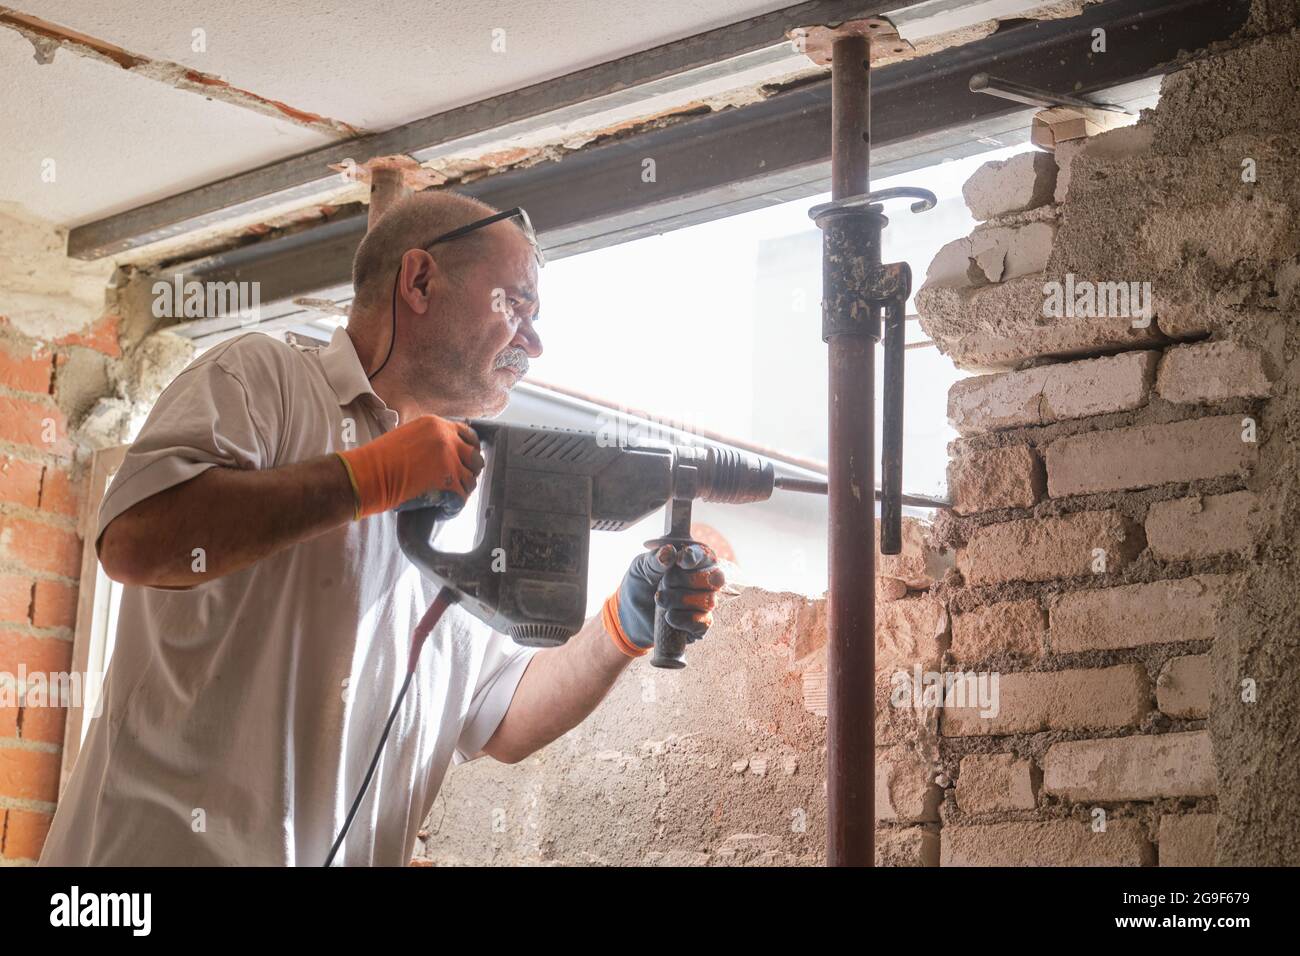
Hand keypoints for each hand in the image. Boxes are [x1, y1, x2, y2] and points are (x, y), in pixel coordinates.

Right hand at [336, 416, 482, 519]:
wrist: (368, 475)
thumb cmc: (379, 459)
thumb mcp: (408, 436)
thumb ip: (430, 441)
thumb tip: (444, 454)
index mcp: (437, 425)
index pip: (468, 434)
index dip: (470, 449)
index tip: (467, 459)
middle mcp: (447, 440)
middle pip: (475, 457)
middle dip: (469, 470)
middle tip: (460, 481)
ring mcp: (450, 461)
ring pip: (470, 480)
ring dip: (461, 490)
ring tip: (448, 498)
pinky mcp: (449, 483)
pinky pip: (461, 499)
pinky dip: (452, 508)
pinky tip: (442, 511)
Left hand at [601, 543, 725, 657]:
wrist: (631, 613)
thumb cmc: (641, 583)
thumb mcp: (642, 567)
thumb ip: (655, 559)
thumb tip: (669, 552)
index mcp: (694, 560)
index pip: (707, 555)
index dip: (696, 558)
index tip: (680, 561)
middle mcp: (704, 581)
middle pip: (714, 578)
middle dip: (687, 580)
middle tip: (665, 582)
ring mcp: (704, 604)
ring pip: (707, 601)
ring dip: (680, 600)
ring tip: (660, 599)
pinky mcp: (700, 625)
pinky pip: (704, 622)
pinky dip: (684, 619)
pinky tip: (668, 616)